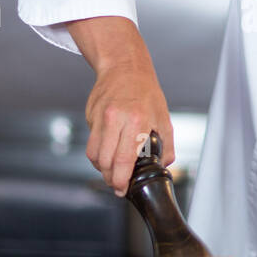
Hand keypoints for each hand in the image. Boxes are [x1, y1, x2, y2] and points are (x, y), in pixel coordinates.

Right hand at [69, 18, 174, 196]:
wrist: (124, 66)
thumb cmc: (145, 91)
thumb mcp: (163, 116)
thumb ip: (166, 144)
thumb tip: (164, 165)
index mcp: (136, 120)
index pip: (124, 158)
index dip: (121, 179)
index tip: (122, 189)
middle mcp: (115, 118)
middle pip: (105, 161)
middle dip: (110, 178)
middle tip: (117, 184)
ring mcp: (99, 116)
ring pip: (93, 154)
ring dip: (102, 168)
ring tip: (112, 171)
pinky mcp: (90, 115)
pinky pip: (91, 141)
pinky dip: (98, 152)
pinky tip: (108, 151)